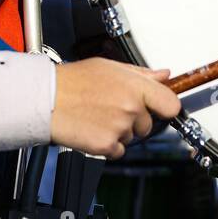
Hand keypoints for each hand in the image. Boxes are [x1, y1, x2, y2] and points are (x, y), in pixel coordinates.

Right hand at [51, 58, 180, 158]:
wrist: (46, 99)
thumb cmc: (74, 81)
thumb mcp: (110, 67)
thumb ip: (141, 74)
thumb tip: (163, 75)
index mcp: (135, 87)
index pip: (171, 104)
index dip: (165, 107)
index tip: (160, 108)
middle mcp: (131, 108)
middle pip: (149, 125)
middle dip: (135, 120)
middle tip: (112, 109)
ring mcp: (120, 128)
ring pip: (131, 138)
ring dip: (119, 132)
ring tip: (98, 116)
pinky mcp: (106, 146)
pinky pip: (118, 151)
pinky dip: (108, 146)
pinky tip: (93, 129)